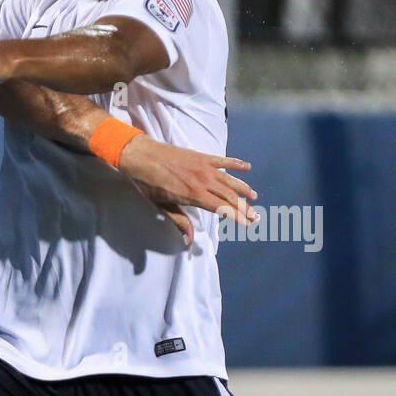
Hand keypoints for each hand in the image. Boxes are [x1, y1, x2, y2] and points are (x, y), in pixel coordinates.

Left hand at [119, 134, 256, 226]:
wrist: (140, 155)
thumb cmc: (147, 183)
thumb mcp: (162, 206)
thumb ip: (179, 221)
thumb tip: (188, 240)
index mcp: (194, 195)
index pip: (222, 208)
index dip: (237, 217)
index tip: (248, 224)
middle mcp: (203, 180)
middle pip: (230, 196)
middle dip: (244, 207)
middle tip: (255, 216)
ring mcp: (204, 167)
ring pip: (230, 179)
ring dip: (244, 189)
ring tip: (254, 197)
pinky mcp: (201, 156)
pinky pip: (223, 161)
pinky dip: (236, 164)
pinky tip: (247, 167)